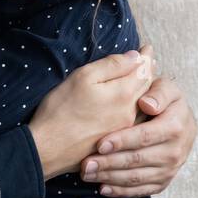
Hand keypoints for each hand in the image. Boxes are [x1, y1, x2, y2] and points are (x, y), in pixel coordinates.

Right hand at [28, 47, 154, 179]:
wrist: (48, 149)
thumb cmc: (60, 110)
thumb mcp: (83, 78)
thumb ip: (112, 65)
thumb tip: (135, 57)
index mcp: (123, 94)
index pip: (142, 70)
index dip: (146, 57)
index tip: (147, 48)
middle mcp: (130, 113)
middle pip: (147, 88)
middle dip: (148, 71)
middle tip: (150, 60)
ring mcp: (125, 130)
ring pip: (144, 106)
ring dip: (147, 90)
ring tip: (146, 79)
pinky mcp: (117, 143)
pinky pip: (137, 121)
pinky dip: (141, 108)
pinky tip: (137, 105)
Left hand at [78, 67, 196, 197]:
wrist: (179, 120)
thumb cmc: (164, 100)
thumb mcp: (165, 88)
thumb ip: (158, 92)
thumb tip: (147, 104)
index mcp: (176, 126)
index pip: (145, 136)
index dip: (122, 141)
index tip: (100, 144)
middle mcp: (176, 151)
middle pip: (138, 160)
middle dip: (110, 163)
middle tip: (86, 164)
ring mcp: (170, 169)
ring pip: (137, 178)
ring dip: (110, 178)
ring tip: (87, 174)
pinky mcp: (164, 181)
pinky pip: (142, 190)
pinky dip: (121, 191)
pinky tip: (102, 188)